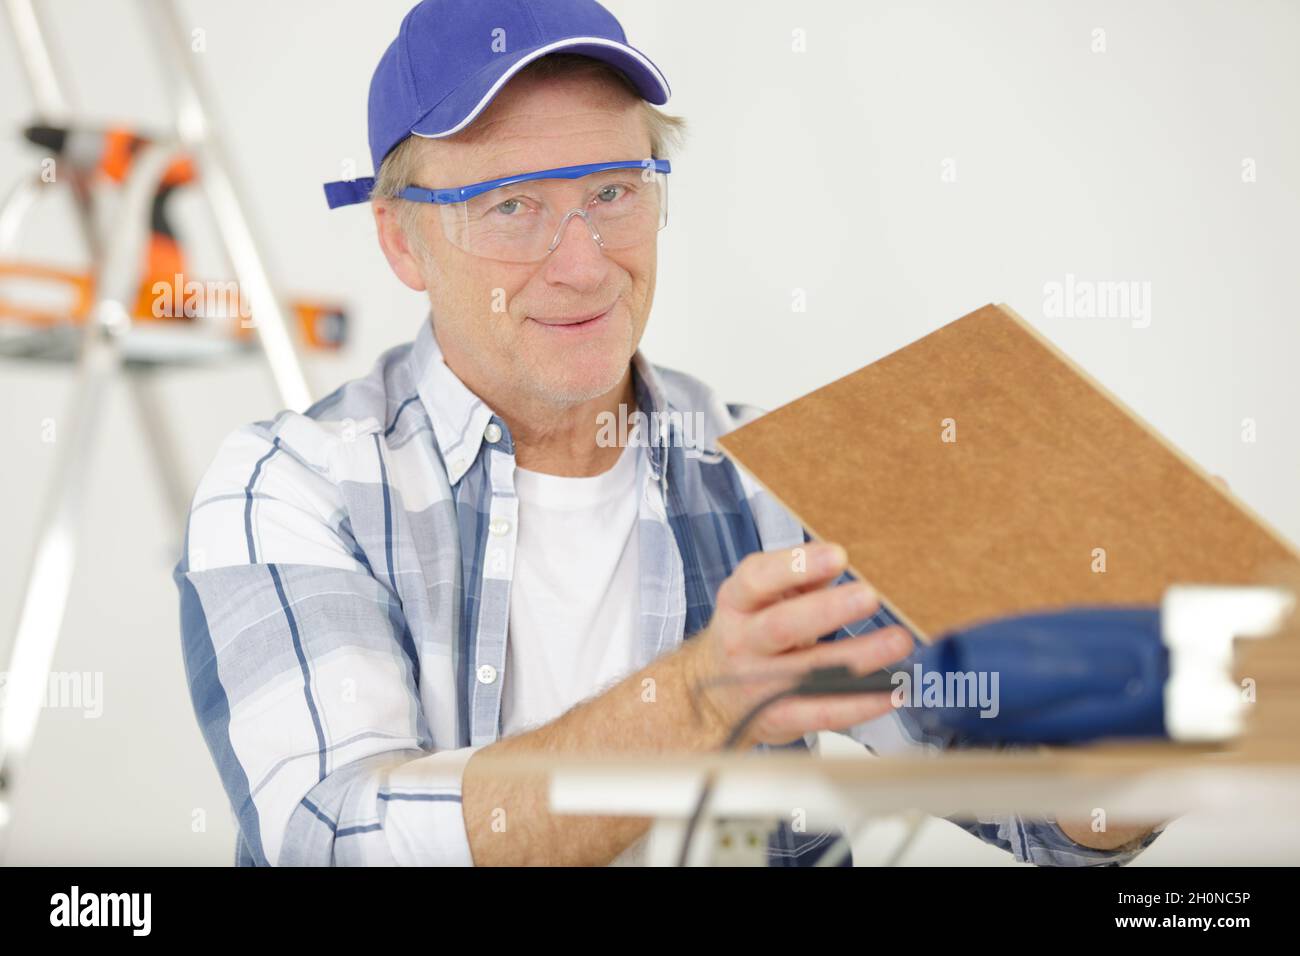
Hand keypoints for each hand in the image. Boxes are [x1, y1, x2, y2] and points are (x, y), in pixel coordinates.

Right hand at [688, 541, 913, 746]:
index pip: (758, 579)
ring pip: (808, 671)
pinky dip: (861, 703)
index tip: (837, 555)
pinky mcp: (778, 719)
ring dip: (858, 657)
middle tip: (870, 596)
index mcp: (737, 602)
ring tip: (898, 641)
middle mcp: (743, 642)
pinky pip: (822, 713)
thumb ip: (802, 578)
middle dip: (828, 610)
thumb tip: (840, 558)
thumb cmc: (752, 634)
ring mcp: (758, 683)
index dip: (795, 566)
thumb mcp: (765, 598)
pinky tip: (891, 690)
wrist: (714, 694)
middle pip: (781, 626)